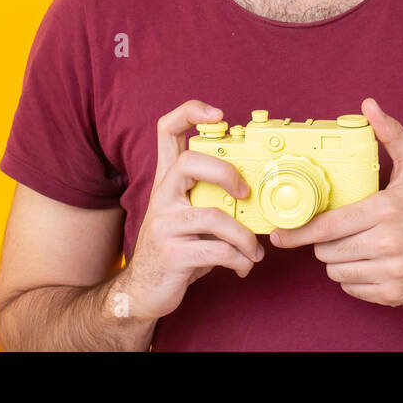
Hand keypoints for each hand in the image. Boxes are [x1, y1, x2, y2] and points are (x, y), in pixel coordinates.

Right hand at [119, 100, 264, 320]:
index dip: (189, 112)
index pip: (167, 131)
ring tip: (254, 250)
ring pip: (213, 216)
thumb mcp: (192, 216)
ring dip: (244, 237)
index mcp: (168, 181)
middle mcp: (162, 197)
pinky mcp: (172, 254)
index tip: (218, 114)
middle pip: (189, 162)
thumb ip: (214, 198)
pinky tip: (245, 266)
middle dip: (226, 173)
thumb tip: (259, 190)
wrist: (143, 290)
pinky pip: (217, 251)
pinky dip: (240, 259)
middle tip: (245, 192)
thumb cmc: (177, 247)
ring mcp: (164, 225)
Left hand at [270, 98, 402, 307]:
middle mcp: (388, 243)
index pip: (330, 224)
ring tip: (352, 245)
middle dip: (324, 241)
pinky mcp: (393, 293)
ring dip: (336, 259)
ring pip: (335, 270)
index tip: (280, 233)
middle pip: (327, 250)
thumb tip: (369, 106)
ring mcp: (391, 271)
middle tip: (337, 230)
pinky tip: (365, 262)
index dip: (300, 231)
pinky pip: (350, 288)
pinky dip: (351, 277)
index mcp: (387, 210)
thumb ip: (391, 134)